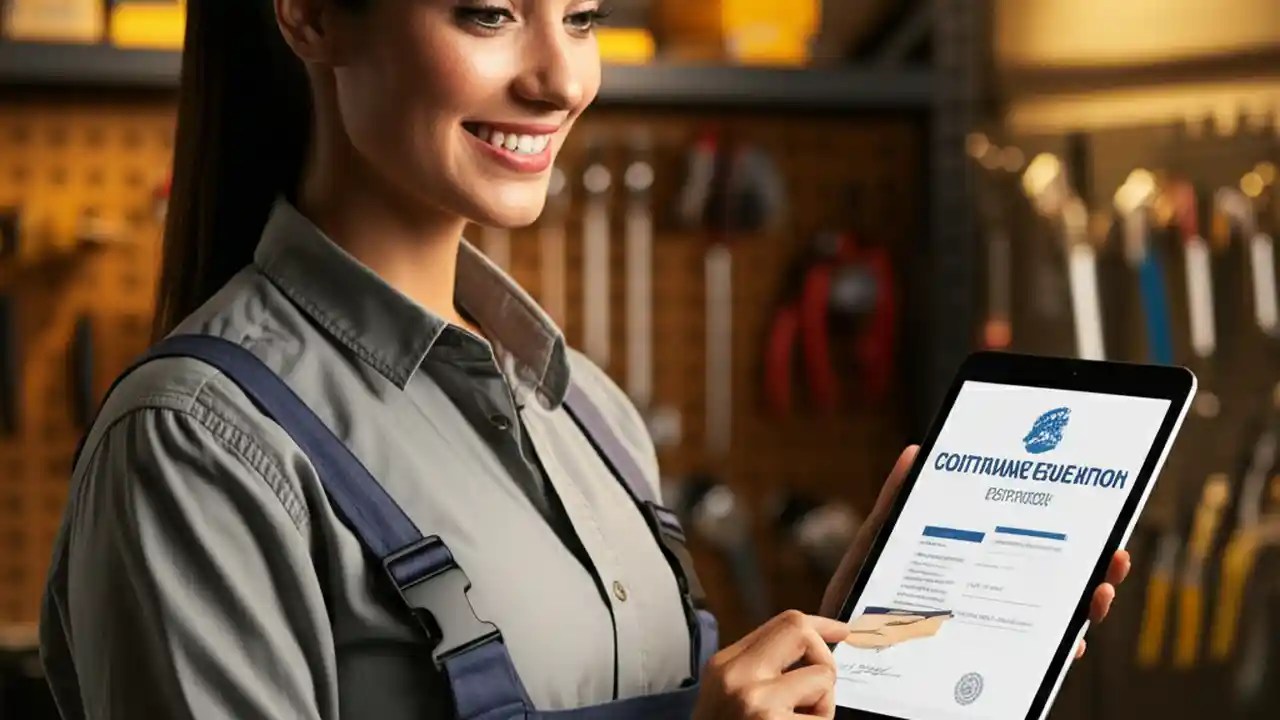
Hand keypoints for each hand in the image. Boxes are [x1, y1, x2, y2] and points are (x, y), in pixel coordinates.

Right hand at [692, 610, 849, 719]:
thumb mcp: (729, 692)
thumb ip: (760, 668)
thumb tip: (811, 646)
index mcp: (726, 664)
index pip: (785, 623)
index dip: (821, 625)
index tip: (842, 632)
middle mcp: (737, 676)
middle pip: (802, 633)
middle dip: (825, 656)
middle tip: (819, 688)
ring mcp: (756, 702)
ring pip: (823, 678)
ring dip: (822, 706)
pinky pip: (823, 718)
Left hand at [818, 446, 1133, 660]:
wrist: (836, 667)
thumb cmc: (852, 610)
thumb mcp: (872, 552)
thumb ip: (893, 505)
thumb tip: (916, 452)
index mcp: (967, 575)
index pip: (1022, 551)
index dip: (1060, 534)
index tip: (1092, 512)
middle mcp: (984, 610)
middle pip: (1049, 588)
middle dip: (1089, 570)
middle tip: (1114, 553)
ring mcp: (987, 644)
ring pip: (1049, 628)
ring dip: (1083, 612)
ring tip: (1099, 591)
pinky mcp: (981, 680)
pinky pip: (1028, 670)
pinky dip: (1053, 657)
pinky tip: (1069, 643)